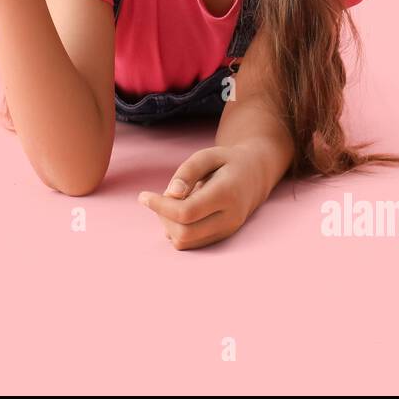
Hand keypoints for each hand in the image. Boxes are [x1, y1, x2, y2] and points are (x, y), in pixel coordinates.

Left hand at [136, 145, 270, 249]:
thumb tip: (170, 195)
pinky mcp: (221, 238)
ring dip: (168, 225)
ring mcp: (227, 231)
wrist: (255, 176)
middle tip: (158, 198)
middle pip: (184, 232)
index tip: (143, 196)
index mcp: (227, 194)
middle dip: (162, 217)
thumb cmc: (227, 162)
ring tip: (172, 203)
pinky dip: (177, 231)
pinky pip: (191, 244)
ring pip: (185, 242)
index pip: (186, 212)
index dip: (160, 206)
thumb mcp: (208, 155)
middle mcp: (230, 217)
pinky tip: (179, 212)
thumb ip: (187, 172)